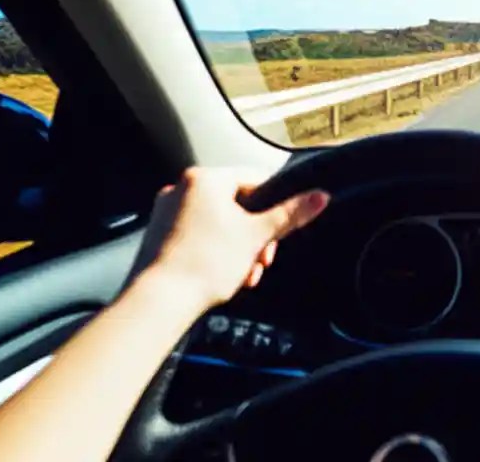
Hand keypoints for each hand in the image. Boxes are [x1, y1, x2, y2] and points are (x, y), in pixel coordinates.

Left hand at [142, 167, 328, 313]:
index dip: (274, 207)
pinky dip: (215, 252)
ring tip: (243, 275)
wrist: (160, 300)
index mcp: (205, 178)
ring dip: (238, 249)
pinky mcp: (159, 235)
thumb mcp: (257, 236)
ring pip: (218, 223)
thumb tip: (321, 196)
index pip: (254, 180)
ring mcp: (166, 211)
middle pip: (236, 205)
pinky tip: (223, 276)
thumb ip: (291, 214)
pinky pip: (197, 235)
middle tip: (262, 261)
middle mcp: (181, 188)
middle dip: (255, 236)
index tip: (279, 232)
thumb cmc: (206, 263)